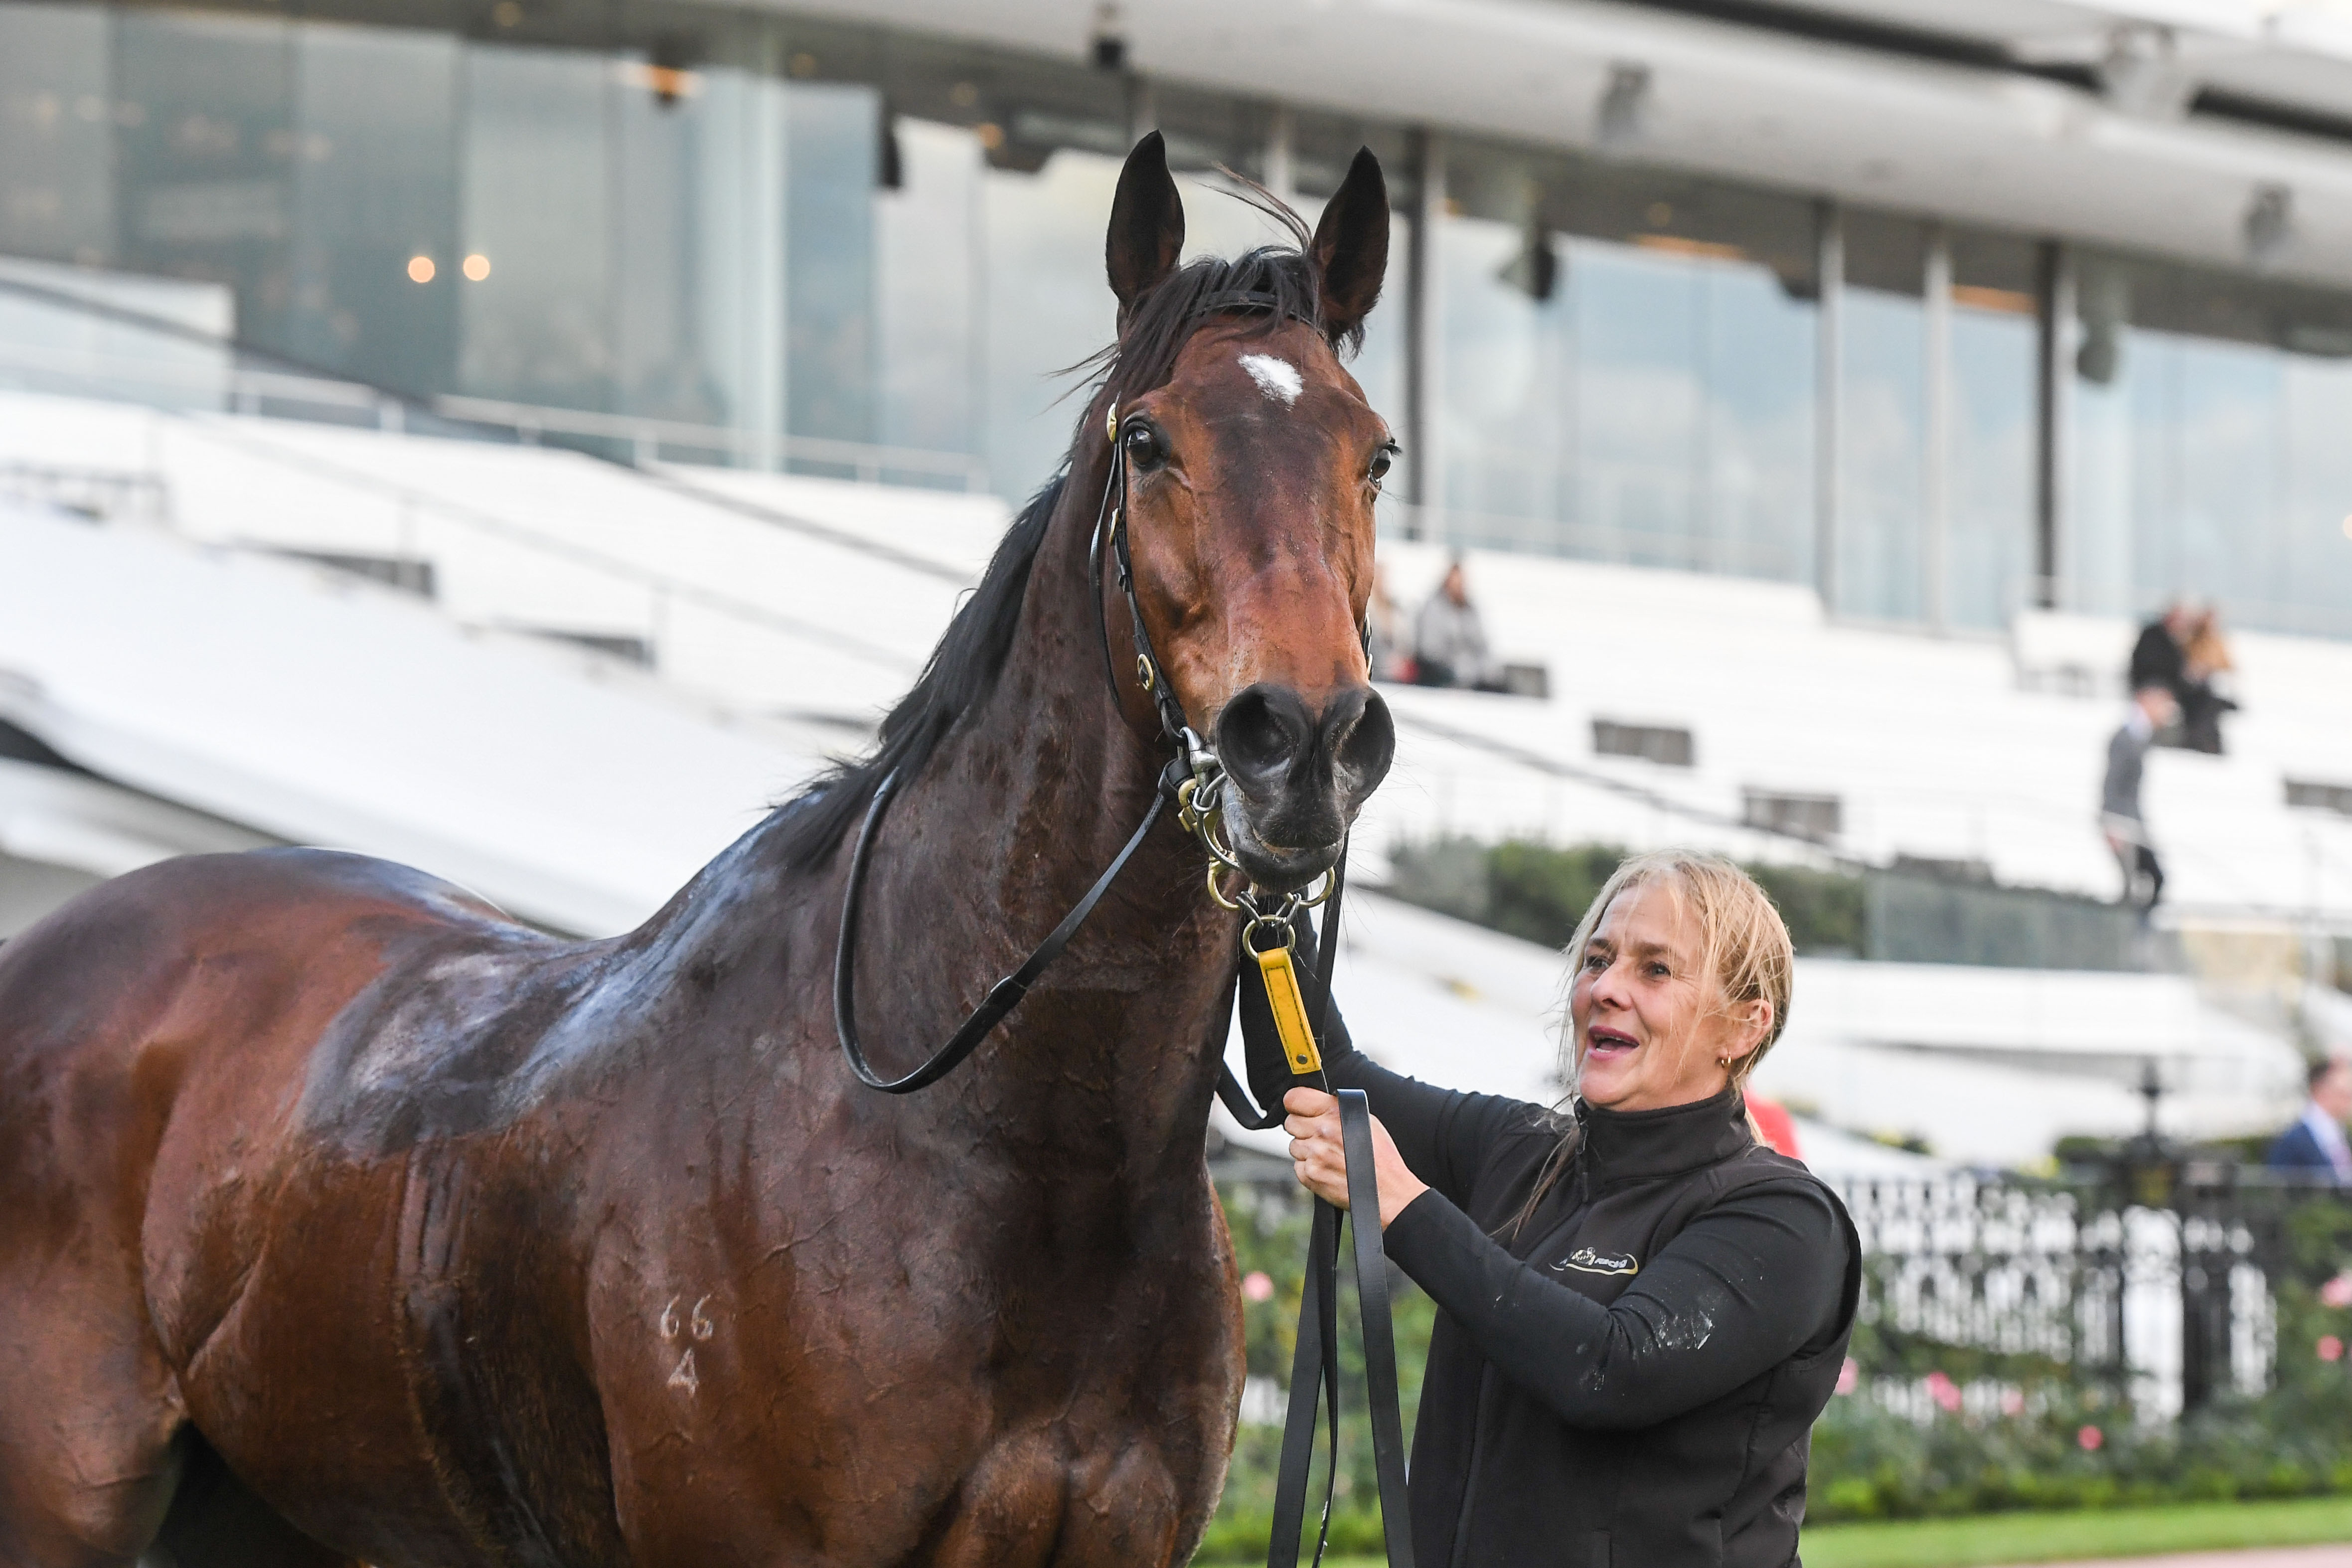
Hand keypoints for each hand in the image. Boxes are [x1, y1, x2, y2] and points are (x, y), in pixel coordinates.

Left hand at [1282, 1088, 1428, 1228]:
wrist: (1388, 1190)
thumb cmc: (1381, 1157)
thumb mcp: (1366, 1120)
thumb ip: (1335, 1109)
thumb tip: (1315, 1104)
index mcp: (1334, 1113)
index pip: (1293, 1098)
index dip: (1296, 1104)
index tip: (1300, 1110)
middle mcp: (1322, 1131)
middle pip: (1291, 1122)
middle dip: (1303, 1128)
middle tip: (1320, 1137)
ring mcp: (1314, 1155)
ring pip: (1294, 1145)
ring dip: (1307, 1150)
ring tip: (1329, 1156)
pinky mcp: (1309, 1175)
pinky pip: (1298, 1166)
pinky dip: (1309, 1168)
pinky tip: (1328, 1169)